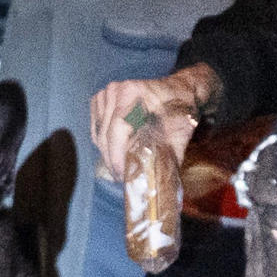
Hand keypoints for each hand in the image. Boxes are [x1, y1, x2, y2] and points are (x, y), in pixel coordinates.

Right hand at [90, 65, 216, 185]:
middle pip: (105, 134)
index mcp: (133, 94)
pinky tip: (116, 152)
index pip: (116, 130)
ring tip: (121, 167)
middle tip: (122, 178)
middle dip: (112, 160)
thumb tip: (158, 186)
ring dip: (108, 153)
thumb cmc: (180, 112)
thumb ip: (168, 159)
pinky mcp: (100, 99)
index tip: (122, 175)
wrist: (180, 90)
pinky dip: (104, 143)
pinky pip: (96, 129)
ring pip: (98, 134)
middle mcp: (115, 91)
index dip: (117, 156)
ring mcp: (106, 94)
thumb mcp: (179, 135)